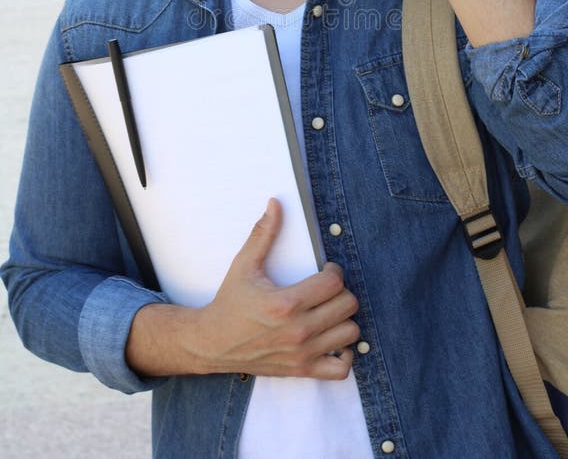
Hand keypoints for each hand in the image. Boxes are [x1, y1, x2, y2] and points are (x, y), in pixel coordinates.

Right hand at [198, 198, 359, 377]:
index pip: (334, 282)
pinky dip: (344, 354)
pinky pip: (341, 369)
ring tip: (328, 310)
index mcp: (286, 302)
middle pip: (348, 305)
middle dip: (341, 292)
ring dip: (344, 319)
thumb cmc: (230, 302)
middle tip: (327, 289)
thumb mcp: (244, 264)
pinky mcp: (302, 370)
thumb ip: (263, 233)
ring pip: (350, 333)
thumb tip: (276, 203)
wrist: (212, 343)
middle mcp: (298, 330)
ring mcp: (302, 353)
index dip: (334, 270)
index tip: (326, 269)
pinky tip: (332, 339)